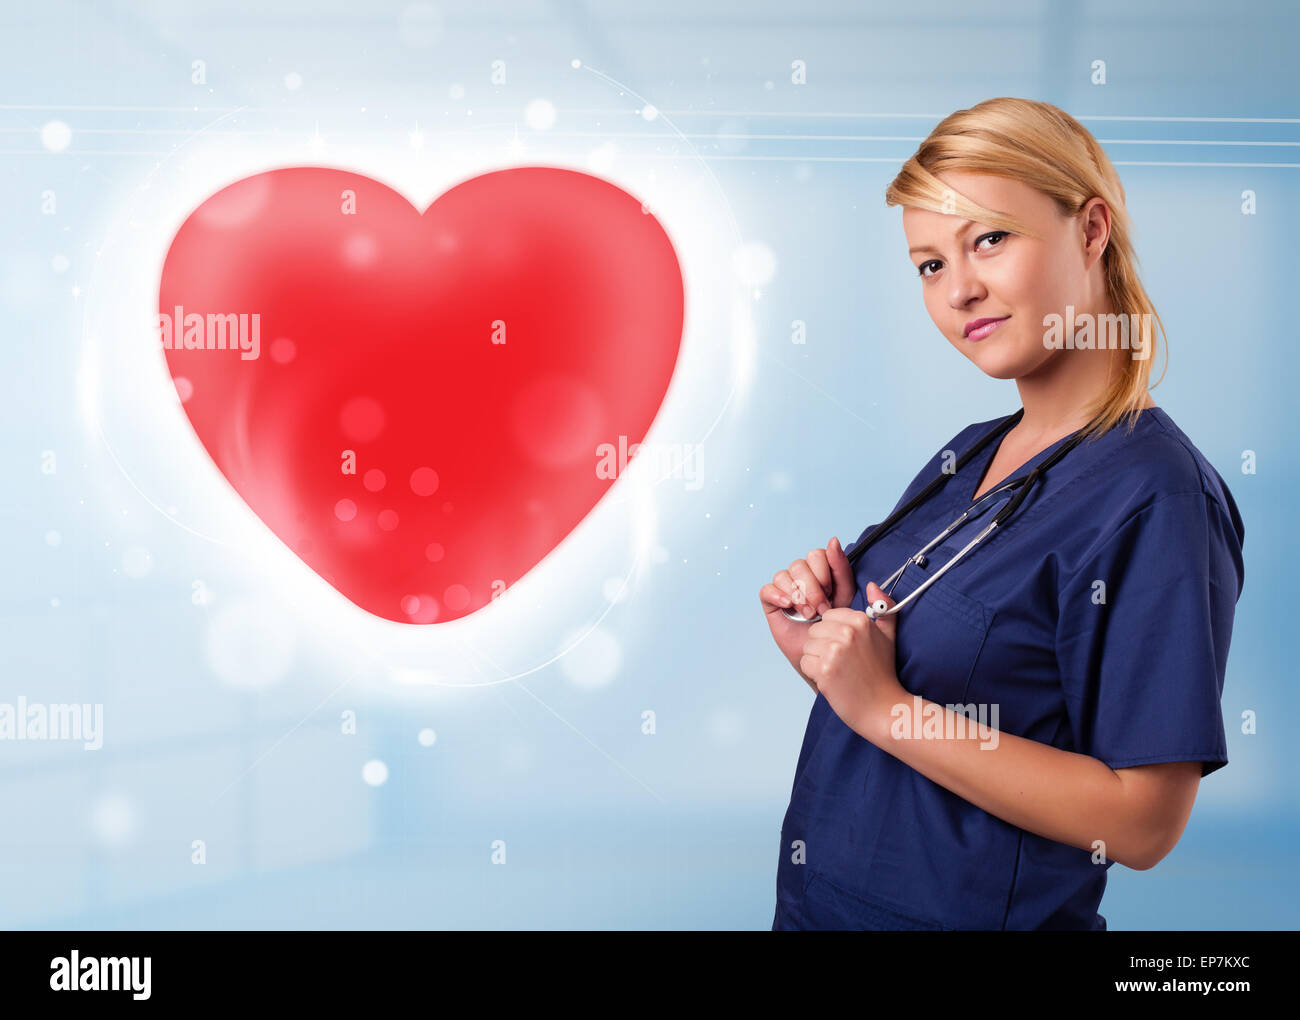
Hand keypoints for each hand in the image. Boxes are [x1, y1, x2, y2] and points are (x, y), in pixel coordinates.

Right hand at [760, 537, 856, 686]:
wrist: (828, 658)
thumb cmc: (839, 631)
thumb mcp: (848, 598)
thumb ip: (845, 571)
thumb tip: (833, 541)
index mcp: (822, 574)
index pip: (819, 555)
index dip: (826, 569)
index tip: (832, 590)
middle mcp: (803, 579)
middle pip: (801, 563)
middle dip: (814, 586)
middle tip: (822, 609)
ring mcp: (786, 591)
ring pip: (785, 574)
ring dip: (799, 594)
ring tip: (809, 614)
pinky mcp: (772, 604)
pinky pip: (767, 589)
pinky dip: (778, 594)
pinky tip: (790, 606)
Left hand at [799, 582, 905, 739]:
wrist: (882, 707)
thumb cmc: (882, 672)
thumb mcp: (888, 635)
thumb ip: (883, 606)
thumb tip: (873, 585)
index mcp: (860, 620)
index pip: (827, 615)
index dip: (833, 633)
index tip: (848, 648)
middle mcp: (847, 632)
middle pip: (815, 630)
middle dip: (823, 646)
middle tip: (842, 662)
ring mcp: (835, 650)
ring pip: (807, 646)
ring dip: (817, 660)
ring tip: (838, 671)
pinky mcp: (825, 669)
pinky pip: (805, 662)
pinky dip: (814, 673)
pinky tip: (832, 680)